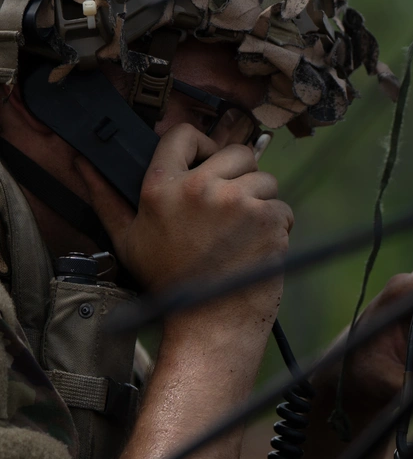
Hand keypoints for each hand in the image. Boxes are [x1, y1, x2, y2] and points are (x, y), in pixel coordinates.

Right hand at [79, 123, 293, 343]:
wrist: (210, 323)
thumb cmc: (170, 283)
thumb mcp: (127, 239)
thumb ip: (106, 197)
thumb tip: (83, 163)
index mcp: (162, 187)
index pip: (184, 134)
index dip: (202, 145)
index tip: (209, 163)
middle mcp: (200, 188)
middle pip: (239, 153)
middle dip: (241, 176)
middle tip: (231, 208)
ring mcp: (237, 202)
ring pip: (266, 180)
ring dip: (261, 203)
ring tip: (242, 233)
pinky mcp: (268, 219)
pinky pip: (282, 208)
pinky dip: (277, 226)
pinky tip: (258, 247)